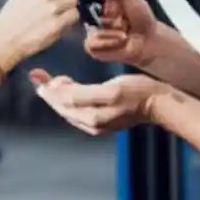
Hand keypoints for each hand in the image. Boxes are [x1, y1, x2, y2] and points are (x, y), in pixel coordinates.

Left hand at [28, 69, 165, 135]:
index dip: (47, 89)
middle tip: (40, 76)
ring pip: (70, 107)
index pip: (61, 103)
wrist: (161, 103)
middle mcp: (92, 123)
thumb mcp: (109, 91)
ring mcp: (99, 122)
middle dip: (50, 91)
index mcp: (91, 118)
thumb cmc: (138, 94)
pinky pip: (80, 108)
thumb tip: (55, 92)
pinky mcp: (105, 118)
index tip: (37, 76)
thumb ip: (80, 93)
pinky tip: (71, 87)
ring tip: (53, 79)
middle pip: (63, 106)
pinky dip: (71, 97)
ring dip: (60, 93)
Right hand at [80, 0, 163, 69]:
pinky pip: (91, 42)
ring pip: (88, 27)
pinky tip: (120, 40)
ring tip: (125, 30)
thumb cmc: (142, 17)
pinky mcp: (93, 48)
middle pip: (79, 11)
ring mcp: (92, 31)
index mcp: (99, 3)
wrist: (150, 40)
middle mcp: (92, 16)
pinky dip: (109, 41)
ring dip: (111, 29)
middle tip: (118, 14)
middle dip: (98, 11)